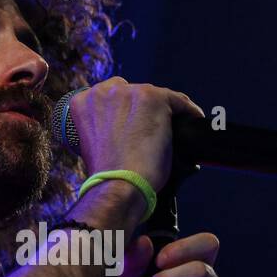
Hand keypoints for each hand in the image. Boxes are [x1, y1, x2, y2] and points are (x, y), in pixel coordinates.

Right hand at [69, 77, 204, 194]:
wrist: (118, 184)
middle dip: (143, 109)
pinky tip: (193, 120)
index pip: (110, 97)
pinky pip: (177, 100)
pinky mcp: (152, 98)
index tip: (135, 122)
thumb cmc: (108, 175)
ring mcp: (128, 93)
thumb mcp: (95, 144)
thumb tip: (127, 128)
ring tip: (174, 130)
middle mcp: (103, 91)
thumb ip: (105, 127)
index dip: (124, 110)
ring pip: (155, 96)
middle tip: (153, 128)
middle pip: (132, 93)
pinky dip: (188, 111)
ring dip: (164, 112)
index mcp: (82, 102)